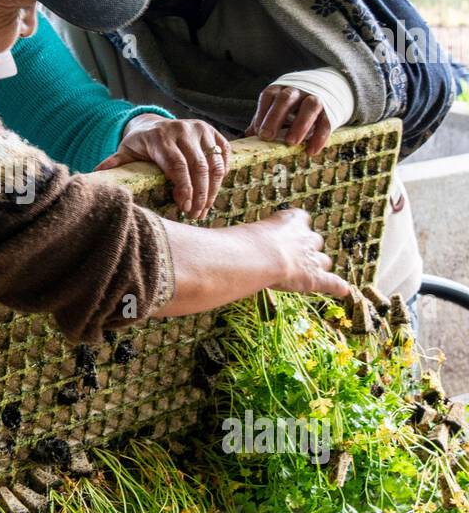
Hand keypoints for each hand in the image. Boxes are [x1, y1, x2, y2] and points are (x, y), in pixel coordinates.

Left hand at [94, 115, 230, 219]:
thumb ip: (114, 164)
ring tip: (204, 208)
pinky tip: (213, 191)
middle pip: (198, 167)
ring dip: (212, 189)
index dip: (183, 188)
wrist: (154, 124)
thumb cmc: (139, 145)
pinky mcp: (213, 132)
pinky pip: (224, 155)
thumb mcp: (125, 153)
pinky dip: (222, 174)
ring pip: (214, 164)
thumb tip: (95, 175)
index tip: (184, 207)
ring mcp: (200, 130)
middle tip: (195, 214)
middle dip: (199, 195)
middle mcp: (183, 130)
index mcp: (160, 137)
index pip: (176, 165)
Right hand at [152, 206, 349, 317]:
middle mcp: (301, 236)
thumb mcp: (219, 236)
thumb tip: (165, 236)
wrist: (259, 257)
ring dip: (319, 265)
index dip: (293, 225)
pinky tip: (347, 293)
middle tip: (301, 252)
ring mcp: (311, 257)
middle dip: (308, 245)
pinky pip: (332, 282)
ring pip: (322, 259)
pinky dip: (339, 287)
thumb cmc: (239, 245)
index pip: (296, 218)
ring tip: (317, 270)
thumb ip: (198, 239)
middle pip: (312, 239)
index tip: (289, 226)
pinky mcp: (314, 277)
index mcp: (284, 222)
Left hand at [248, 85, 330, 154]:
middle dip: (275, 117)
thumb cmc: (295, 104)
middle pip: (286, 99)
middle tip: (267, 136)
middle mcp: (298, 91)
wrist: (329, 89)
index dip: (262, 112)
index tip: (257, 132)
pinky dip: (319, 137)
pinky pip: (326, 122)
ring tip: (291, 142)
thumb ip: (265, 119)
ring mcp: (315, 99)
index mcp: (281, 89)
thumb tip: (248, 136)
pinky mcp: (330, 110)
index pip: (269, 95)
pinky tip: (311, 151)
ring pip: (309, 106)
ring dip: (300, 124)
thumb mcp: (279, 108)